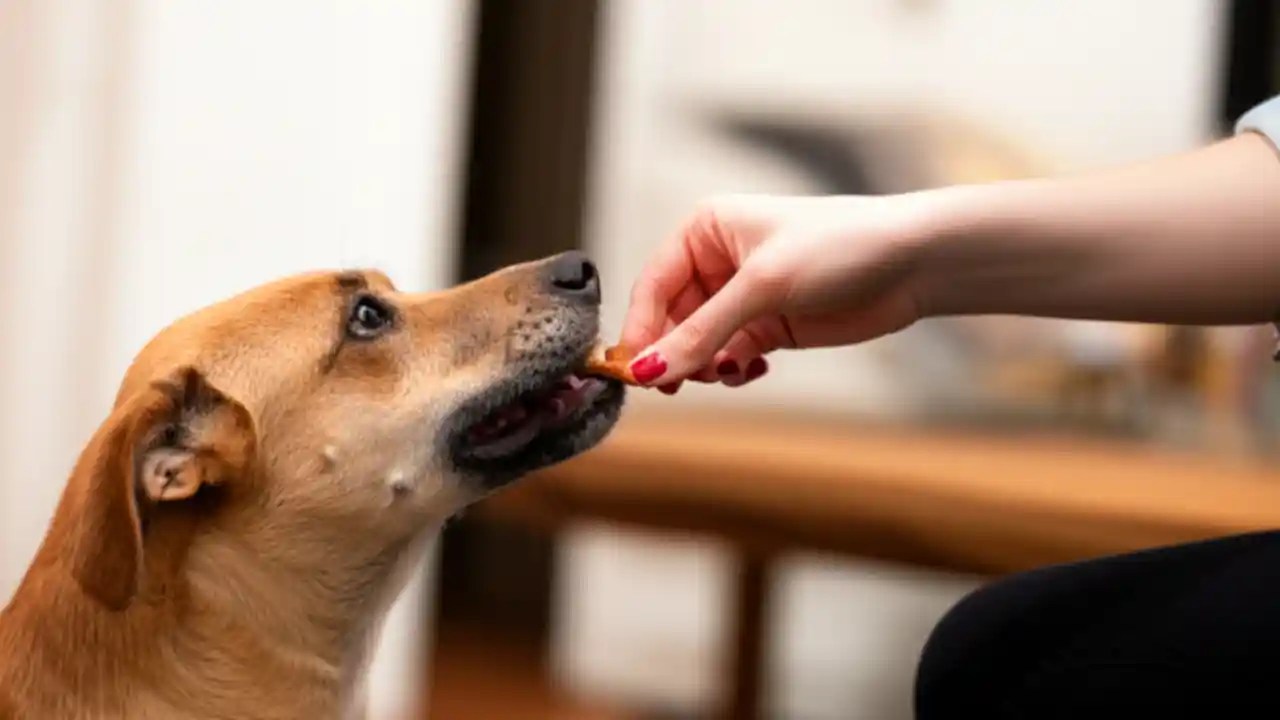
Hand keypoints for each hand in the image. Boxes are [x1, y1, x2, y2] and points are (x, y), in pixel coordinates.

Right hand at [621, 193, 934, 387]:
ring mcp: (743, 296)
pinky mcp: (769, 325)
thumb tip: (648, 371)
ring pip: (697, 343)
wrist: (913, 262)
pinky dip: (733, 369)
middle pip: (670, 319)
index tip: (632, 373)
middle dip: (673, 354)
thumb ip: (702, 333)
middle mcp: (718, 261)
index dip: (640, 330)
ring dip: (704, 365)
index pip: (652, 285)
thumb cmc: (840, 245)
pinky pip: (729, 356)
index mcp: (705, 230)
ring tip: (727, 371)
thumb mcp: (763, 286)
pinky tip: (753, 368)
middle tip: (673, 387)